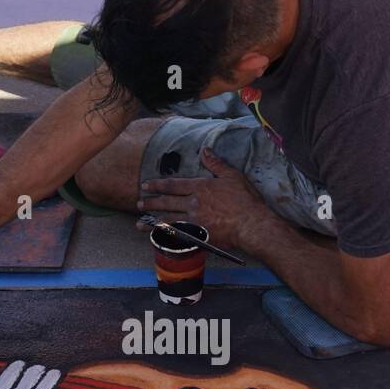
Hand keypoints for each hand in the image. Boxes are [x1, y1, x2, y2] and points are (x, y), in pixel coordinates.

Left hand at [136, 147, 269, 251]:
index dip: (158, 185)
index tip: (146, 185)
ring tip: (139, 223)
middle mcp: (193, 204)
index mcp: (200, 188)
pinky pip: (176, 236)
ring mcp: (194, 221)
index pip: (173, 185)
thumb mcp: (232, 176)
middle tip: (138, 203)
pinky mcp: (198, 237)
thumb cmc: (245, 200)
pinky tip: (156, 239)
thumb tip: (204, 149)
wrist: (251, 224)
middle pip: (166, 202)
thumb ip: (216, 163)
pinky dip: (165, 238)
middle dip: (151, 203)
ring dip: (152, 221)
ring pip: (168, 220)